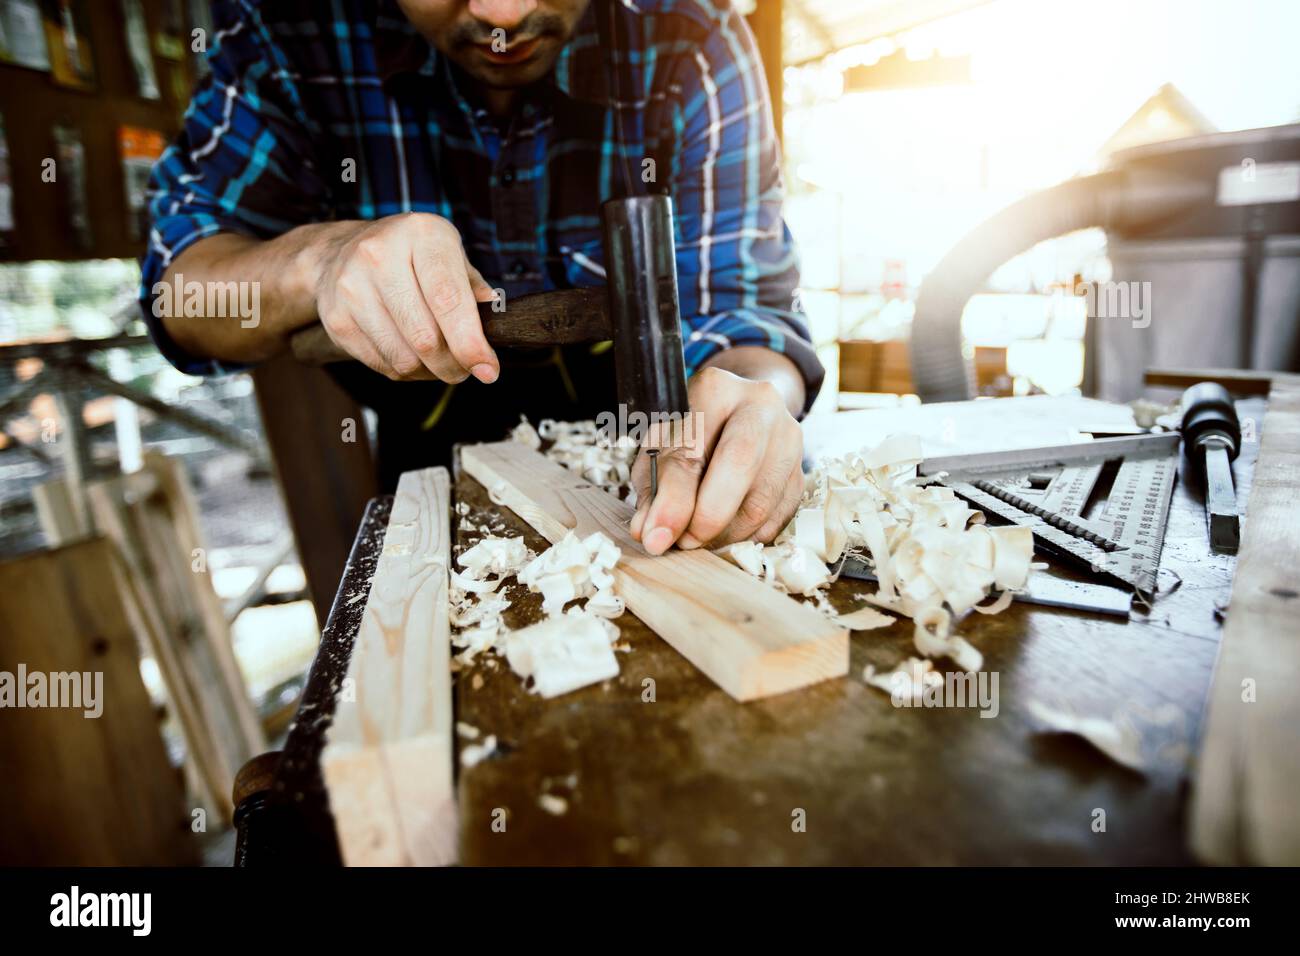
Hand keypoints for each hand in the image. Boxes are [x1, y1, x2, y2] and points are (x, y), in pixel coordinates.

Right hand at [310, 213, 499, 381]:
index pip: (448, 300)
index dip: (470, 343)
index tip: (488, 370)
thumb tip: (496, 318)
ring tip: (439, 362)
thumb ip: (473, 287)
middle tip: (465, 369)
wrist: (340, 252)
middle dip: (453, 365)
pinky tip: (412, 357)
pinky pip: (382, 365)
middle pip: (425, 338)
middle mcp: (380, 256)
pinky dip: (405, 372)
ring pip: (403, 358)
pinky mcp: (336, 318)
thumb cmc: (410, 255)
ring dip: (429, 372)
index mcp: (421, 235)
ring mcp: (352, 287)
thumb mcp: (448, 253)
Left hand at [628, 366, 804, 555]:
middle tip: (685, 541)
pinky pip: (777, 517)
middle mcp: (760, 405)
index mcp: (715, 390)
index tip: (656, 536)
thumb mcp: (661, 450)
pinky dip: (748, 535)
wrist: (736, 416)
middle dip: (709, 516)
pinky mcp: (800, 471)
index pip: (694, 448)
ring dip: (726, 533)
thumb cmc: (689, 433)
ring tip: (699, 538)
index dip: (674, 500)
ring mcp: (789, 437)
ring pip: (762, 500)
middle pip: (740, 464)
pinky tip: (725, 533)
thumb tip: (654, 535)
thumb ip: (655, 490)